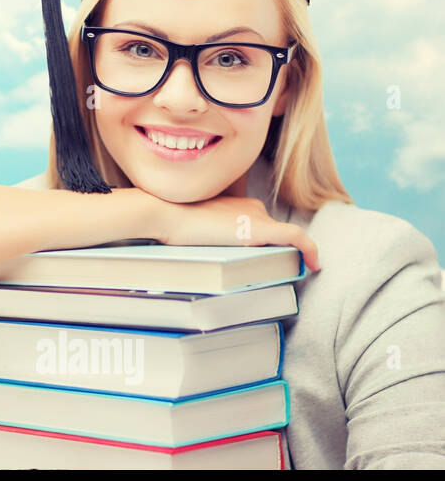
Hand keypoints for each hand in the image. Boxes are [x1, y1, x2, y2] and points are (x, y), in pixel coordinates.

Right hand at [150, 193, 320, 272]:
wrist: (165, 214)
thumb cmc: (170, 224)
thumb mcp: (190, 229)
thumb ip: (205, 237)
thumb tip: (207, 264)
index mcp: (235, 205)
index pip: (256, 227)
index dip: (262, 245)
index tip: (261, 261)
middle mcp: (250, 207)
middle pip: (270, 235)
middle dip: (272, 254)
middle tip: (270, 274)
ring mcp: (256, 217)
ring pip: (280, 240)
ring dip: (284, 257)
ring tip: (286, 273)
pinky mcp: (261, 228)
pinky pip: (297, 238)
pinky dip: (310, 249)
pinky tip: (315, 265)